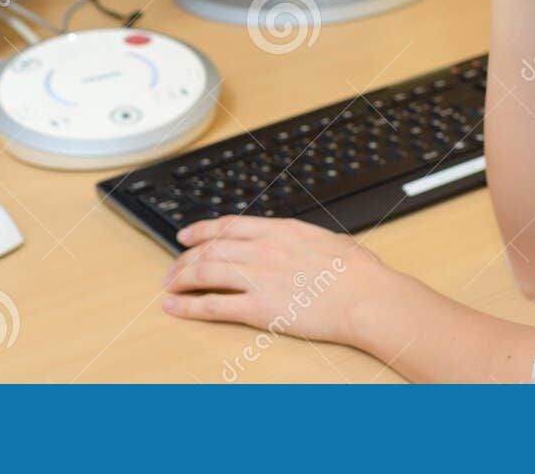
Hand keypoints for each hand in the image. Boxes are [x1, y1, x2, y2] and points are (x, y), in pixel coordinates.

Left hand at [162, 216, 407, 347]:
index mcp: (280, 230)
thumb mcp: (331, 240)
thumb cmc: (358, 273)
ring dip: (180, 280)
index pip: (228, 226)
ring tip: (169, 288)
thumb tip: (310, 242)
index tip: (186, 235)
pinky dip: (188, 307)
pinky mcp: (258, 308)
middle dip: (184, 259)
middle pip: (209, 249)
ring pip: (204, 273)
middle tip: (173, 269)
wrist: (365, 297)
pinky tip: (175, 308)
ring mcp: (258, 278)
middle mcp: (262, 249)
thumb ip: (309, 240)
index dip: (201, 230)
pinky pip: (213, 306)